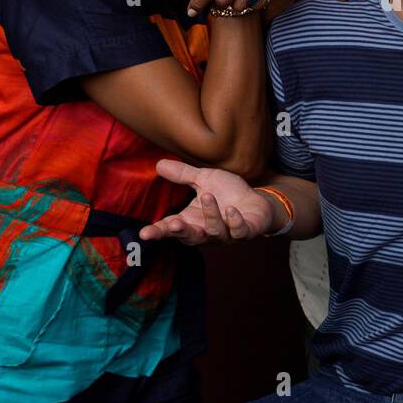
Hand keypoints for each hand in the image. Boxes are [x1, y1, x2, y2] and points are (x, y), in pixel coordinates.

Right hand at [141, 159, 273, 244]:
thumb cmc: (228, 193)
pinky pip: (239, 232)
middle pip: (190, 237)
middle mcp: (207, 232)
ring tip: (207, 196)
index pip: (171, 228)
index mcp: (192, 220)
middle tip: (173, 224)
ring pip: (215, 231)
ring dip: (210, 215)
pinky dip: (235, 222)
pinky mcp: (246, 232)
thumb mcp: (204, 180)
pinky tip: (232, 210)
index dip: (158, 232)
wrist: (257, 201)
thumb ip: (183, 175)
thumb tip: (159, 164)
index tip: (144, 234)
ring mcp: (226, 234)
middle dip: (180, 232)